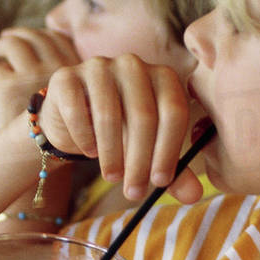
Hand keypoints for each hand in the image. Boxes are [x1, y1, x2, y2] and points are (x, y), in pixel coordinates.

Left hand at [0, 27, 79, 129]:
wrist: (46, 160)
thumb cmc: (61, 133)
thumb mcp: (68, 102)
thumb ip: (65, 81)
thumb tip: (48, 53)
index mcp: (78, 70)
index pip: (58, 39)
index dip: (42, 35)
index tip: (33, 38)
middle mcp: (58, 68)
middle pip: (36, 37)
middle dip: (19, 35)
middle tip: (6, 38)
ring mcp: (34, 76)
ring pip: (14, 46)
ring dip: (1, 46)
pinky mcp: (12, 86)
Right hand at [39, 53, 201, 203]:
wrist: (73, 121)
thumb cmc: (121, 134)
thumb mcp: (149, 152)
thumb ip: (173, 171)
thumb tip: (194, 195)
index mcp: (162, 76)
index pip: (174, 111)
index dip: (169, 150)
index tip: (160, 183)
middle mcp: (133, 64)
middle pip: (143, 115)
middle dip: (139, 160)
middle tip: (134, 192)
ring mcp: (98, 66)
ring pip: (109, 114)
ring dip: (112, 154)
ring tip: (112, 177)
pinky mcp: (66, 77)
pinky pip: (76, 111)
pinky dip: (85, 138)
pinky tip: (89, 152)